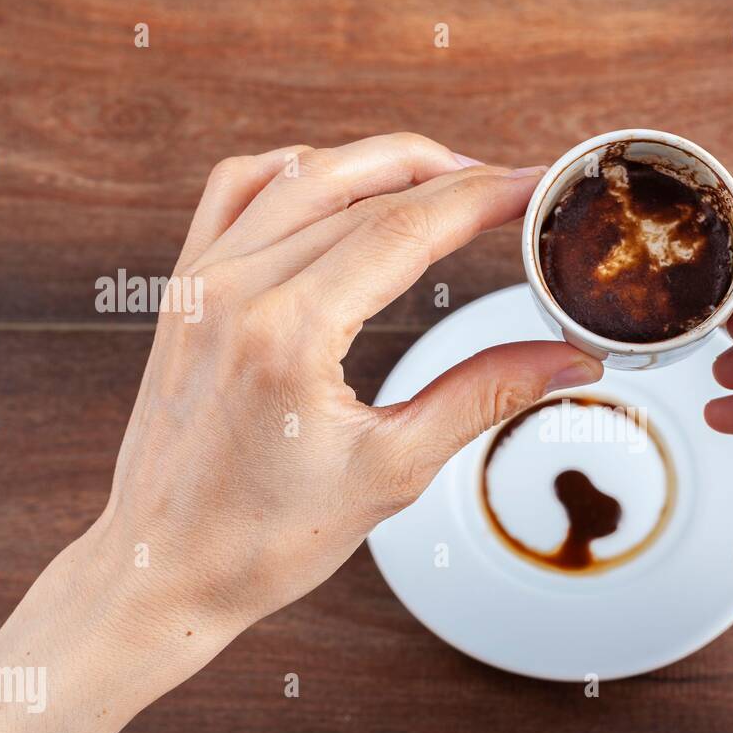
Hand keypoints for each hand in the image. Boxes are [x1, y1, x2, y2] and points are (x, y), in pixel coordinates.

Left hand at [0, 134, 604, 732]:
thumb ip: (485, 396)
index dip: (484, 197)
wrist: (163, 570)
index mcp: (289, 334)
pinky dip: (299, 171)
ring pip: (303, 174)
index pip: (406, 228)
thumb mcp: (394, 469)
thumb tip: (569, 360)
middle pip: (364, 193)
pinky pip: (238, 191)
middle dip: (451, 179)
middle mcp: (237, 290)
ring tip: (447, 175)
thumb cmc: (264, 540)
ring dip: (383, 162)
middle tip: (514, 187)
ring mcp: (203, 282)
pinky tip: (342, 183)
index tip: (538, 186)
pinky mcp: (186, 290)